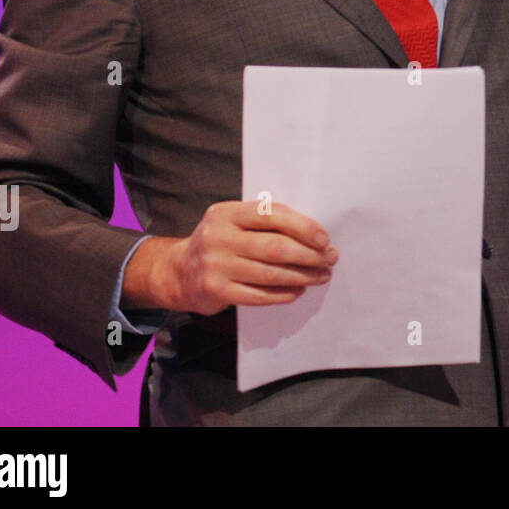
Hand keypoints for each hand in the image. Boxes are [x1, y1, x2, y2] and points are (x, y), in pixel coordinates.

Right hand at [122, 200, 336, 315]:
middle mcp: (218, 237)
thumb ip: (264, 222)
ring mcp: (215, 265)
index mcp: (226, 213)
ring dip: (302, 276)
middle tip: (330, 259)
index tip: (324, 238)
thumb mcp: (234, 223)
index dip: (302, 226)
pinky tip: (298, 290)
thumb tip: (314, 235)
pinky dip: (283, 294)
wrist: (178, 272)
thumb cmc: (221, 242)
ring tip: (321, 276)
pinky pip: (258, 295)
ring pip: (270, 273)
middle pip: (275, 247)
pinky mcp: (215, 291)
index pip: (271, 214)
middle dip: (309, 255)